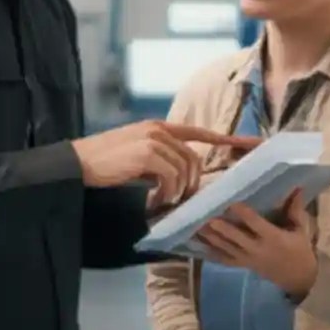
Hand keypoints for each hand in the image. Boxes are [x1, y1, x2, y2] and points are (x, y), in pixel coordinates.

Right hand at [71, 121, 260, 209]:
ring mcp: (153, 139)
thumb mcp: (135, 158)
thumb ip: (158, 160)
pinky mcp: (146, 152)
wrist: (78, 164)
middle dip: (192, 183)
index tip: (251, 144)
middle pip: (194, 158)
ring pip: (185, 169)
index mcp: (158, 128)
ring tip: (161, 202)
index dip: (226, 139)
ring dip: (177, 191)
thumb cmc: (104, 164)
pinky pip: (171, 177)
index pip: (199, 132)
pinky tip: (154, 201)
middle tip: (178, 200)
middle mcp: (159, 129)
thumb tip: (177, 179)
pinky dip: (167, 193)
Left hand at [195, 189, 317, 298]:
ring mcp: (248, 259)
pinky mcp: (242, 265)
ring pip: (226, 248)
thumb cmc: (300, 250)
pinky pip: (224, 259)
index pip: (255, 224)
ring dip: (211, 237)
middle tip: (206, 215)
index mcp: (273, 238)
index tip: (230, 201)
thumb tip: (297, 187)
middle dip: (221, 227)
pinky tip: (197, 244)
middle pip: (236, 237)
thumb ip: (295, 209)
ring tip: (196, 226)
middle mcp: (258, 249)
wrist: (297, 279)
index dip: (243, 213)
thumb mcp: (300, 230)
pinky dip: (210, 252)